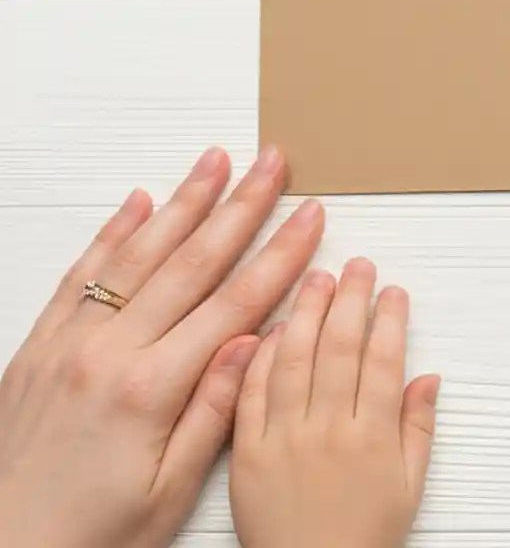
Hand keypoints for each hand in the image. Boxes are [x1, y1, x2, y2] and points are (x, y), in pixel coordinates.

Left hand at [0, 146, 323, 547]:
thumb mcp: (168, 491)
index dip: (279, 256)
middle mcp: (106, 352)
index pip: (233, 304)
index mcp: (149, 389)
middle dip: (240, 207)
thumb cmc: (88, 534)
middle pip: (191, 262)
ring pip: (137, 255)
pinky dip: (113, 234)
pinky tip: (138, 203)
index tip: (310, 217)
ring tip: (216, 161)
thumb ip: (214, 411)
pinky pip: (82, 274)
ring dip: (183, 202)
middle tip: (273, 164)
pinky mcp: (37, 345)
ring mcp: (67, 342)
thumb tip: (255, 342)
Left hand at [230, 258, 440, 547]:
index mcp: (370, 439)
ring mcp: (281, 438)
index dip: (389, 319)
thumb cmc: (359, 541)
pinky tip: (269, 324)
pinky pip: (250, 390)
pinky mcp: (245, 451)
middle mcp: (326, 431)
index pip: (381, 360)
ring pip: (292, 358)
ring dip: (305, 311)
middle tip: (356, 266)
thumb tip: (426, 379)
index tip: (393, 289)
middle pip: (339, 347)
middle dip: (350, 299)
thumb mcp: (408, 491)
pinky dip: (259, 353)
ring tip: (316, 278)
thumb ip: (417, 431)